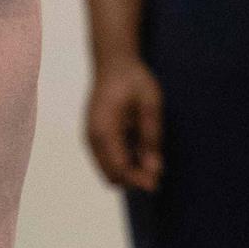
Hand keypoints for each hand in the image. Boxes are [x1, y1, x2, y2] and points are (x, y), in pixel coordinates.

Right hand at [84, 57, 162, 190]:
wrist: (113, 63)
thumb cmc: (133, 80)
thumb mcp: (150, 105)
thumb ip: (151, 137)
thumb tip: (154, 169)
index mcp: (104, 130)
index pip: (119, 168)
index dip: (138, 180)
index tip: (157, 184)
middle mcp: (92, 137)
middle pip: (111, 175)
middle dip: (133, 179)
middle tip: (157, 170)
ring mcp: (91, 137)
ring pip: (108, 170)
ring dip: (129, 171)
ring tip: (150, 156)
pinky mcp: (95, 136)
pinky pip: (107, 160)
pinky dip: (124, 162)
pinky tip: (140, 149)